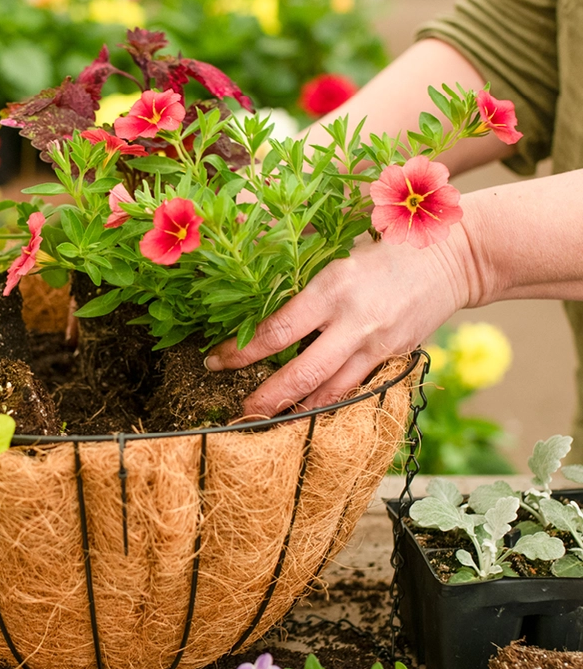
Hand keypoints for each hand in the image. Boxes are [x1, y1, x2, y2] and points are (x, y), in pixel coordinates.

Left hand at [205, 233, 472, 417]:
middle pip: (302, 373)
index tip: (215, 360)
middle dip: (266, 397)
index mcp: (332, 288)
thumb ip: (300, 273)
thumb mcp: (339, 249)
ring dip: (296, 411)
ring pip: (330, 392)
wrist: (454, 257)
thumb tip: (250, 279)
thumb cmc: (387, 246)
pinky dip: (329, 405)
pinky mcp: (393, 359)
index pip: (278, 330)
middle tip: (239, 410)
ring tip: (265, 422)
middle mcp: (353, 322)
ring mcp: (376, 345)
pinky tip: (306, 414)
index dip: (242, 350)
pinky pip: (355, 390)